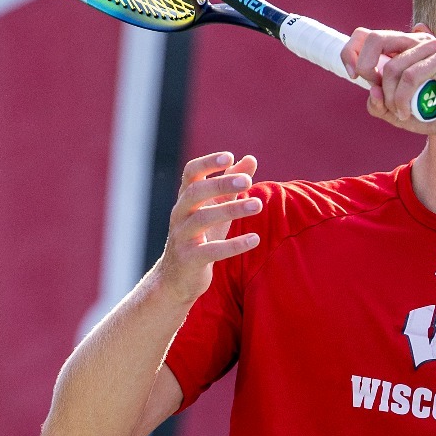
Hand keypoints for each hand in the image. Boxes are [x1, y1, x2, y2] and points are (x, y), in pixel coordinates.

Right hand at [149, 152, 260, 301]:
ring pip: (202, 219)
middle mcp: (180, 215)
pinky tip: (255, 239)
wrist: (177, 279)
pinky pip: (211, 251)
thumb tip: (250, 159)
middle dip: (220, 183)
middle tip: (247, 181)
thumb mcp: (215, 209)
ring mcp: (182, 237)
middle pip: (195, 192)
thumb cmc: (200, 238)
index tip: (229, 156)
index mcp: (186, 200)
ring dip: (231, 210)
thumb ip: (231, 185)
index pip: (191, 173)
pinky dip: (234, 245)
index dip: (208, 162)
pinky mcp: (190, 260)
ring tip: (258, 205)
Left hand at [343, 28, 435, 138]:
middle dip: (365, 67)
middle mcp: (418, 40)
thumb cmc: (435, 114)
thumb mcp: (398, 113)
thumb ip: (380, 105)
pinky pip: (410, 77)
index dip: (351, 51)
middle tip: (372, 91)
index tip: (351, 75)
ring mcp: (433, 46)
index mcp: (405, 47)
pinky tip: (407, 114)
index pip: (368, 35)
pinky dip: (403, 100)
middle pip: (376, 39)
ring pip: (392, 68)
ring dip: (390, 98)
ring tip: (401, 114)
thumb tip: (369, 90)